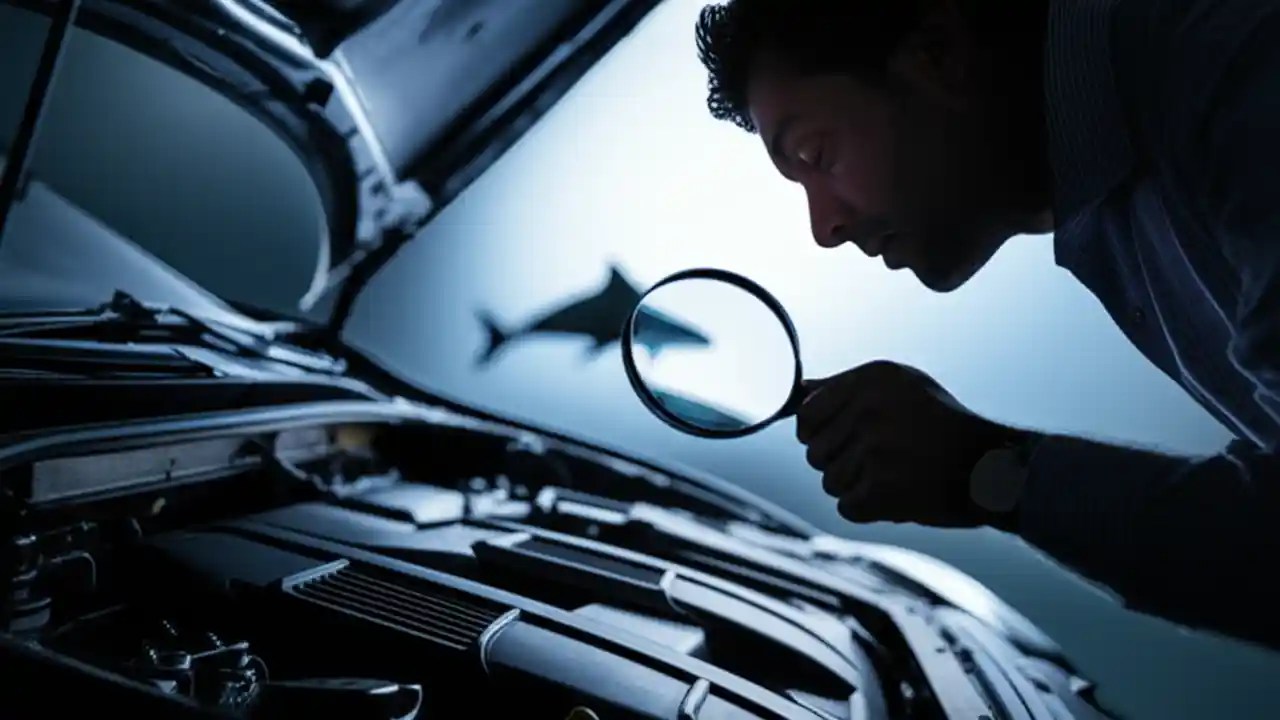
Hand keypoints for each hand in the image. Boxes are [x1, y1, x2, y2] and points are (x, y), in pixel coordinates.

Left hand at [797, 360, 1018, 527]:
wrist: (992, 466)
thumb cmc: (944, 426)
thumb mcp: (902, 387)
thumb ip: (847, 388)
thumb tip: (798, 393)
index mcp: (871, 379)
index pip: (806, 414)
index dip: (817, 434)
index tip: (841, 440)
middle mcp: (869, 410)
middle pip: (814, 452)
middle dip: (841, 463)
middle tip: (880, 461)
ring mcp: (874, 450)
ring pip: (829, 482)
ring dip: (856, 487)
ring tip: (894, 476)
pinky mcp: (881, 488)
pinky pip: (846, 507)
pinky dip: (869, 509)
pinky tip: (898, 494)